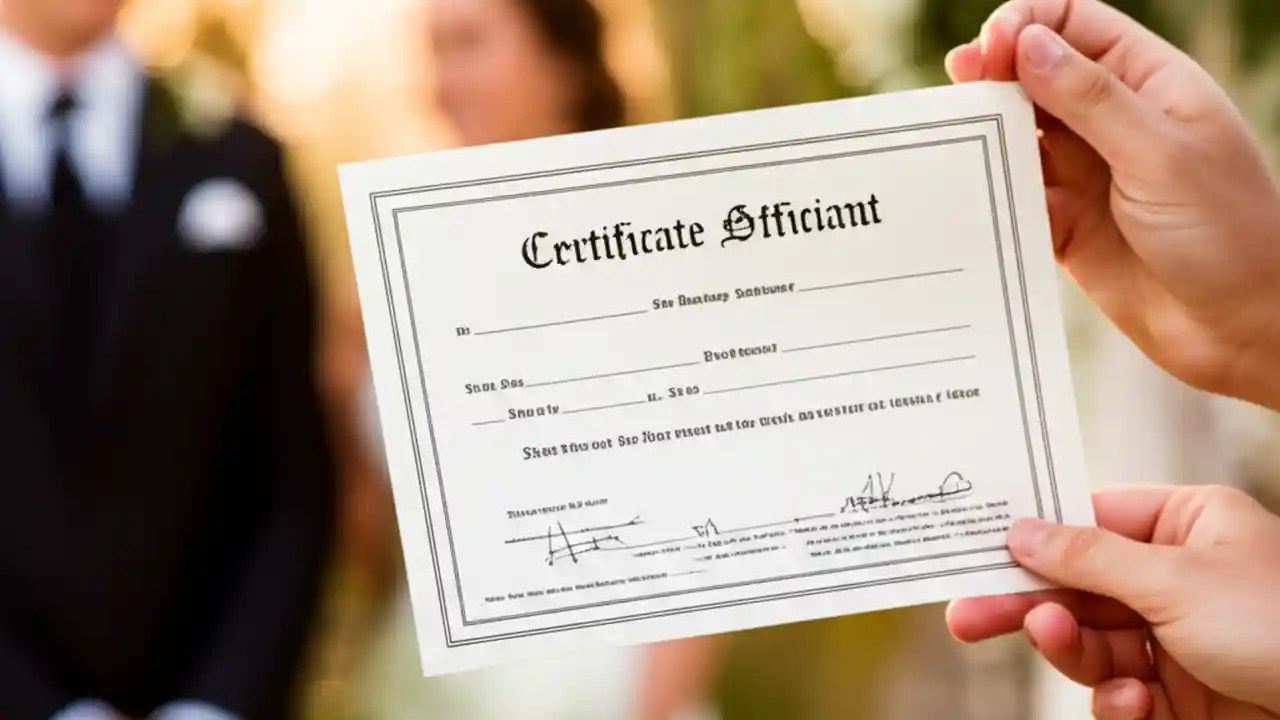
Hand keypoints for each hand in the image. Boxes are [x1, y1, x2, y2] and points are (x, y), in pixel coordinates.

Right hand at [945, 0, 1279, 410]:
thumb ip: (1090, 99)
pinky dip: (988, 191)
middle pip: (1037, 76)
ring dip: (986, 133)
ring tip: (953, 139)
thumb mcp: (1160, 153)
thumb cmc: (1228, 233)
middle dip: (994, 74)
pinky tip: (967, 191)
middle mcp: (1113, 122)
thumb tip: (1027, 42)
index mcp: (1149, 84)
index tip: (991, 46)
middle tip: (959, 83)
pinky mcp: (1064, 226)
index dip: (1028, 24)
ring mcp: (1087, 174)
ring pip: (1018, 135)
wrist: (1242, 330)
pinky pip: (1013, 197)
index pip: (1076, 25)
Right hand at [948, 486, 1279, 718]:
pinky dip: (1116, 699)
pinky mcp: (1182, 696)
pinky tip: (1130, 701)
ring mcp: (1180, 639)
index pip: (1091, 521)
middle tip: (967, 617)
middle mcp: (1180, 578)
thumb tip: (1022, 530)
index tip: (979, 550)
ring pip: (1092, 642)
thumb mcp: (1178, 581)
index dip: (1035, 537)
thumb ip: (1090, 557)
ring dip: (1070, 649)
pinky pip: (1121, 691)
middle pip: (1080, 586)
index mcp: (1189, 526)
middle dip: (1029, 604)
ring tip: (1054, 641)